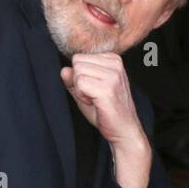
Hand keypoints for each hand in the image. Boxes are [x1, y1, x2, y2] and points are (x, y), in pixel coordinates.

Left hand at [60, 53, 151, 187]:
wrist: (124, 130)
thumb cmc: (107, 111)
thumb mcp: (88, 90)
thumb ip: (74, 79)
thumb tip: (64, 70)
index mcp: (113, 60)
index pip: (79, 57)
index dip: (80, 76)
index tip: (94, 88)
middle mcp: (115, 64)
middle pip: (77, 62)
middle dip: (78, 81)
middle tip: (93, 95)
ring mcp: (113, 76)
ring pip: (77, 72)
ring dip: (80, 90)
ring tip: (95, 99)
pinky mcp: (107, 89)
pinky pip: (80, 84)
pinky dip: (82, 97)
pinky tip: (95, 103)